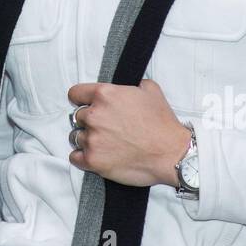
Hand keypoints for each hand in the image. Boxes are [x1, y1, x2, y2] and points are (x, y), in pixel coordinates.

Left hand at [66, 79, 192, 187]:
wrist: (171, 154)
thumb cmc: (162, 124)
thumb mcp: (150, 90)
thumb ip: (130, 85)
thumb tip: (126, 88)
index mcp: (105, 95)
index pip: (75, 93)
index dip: (80, 99)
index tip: (84, 105)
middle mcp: (94, 115)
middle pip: (78, 117)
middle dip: (89, 121)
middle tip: (105, 128)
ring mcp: (92, 139)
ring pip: (76, 136)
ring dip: (87, 139)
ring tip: (104, 143)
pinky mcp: (93, 160)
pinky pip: (75, 157)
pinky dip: (82, 157)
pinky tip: (96, 156)